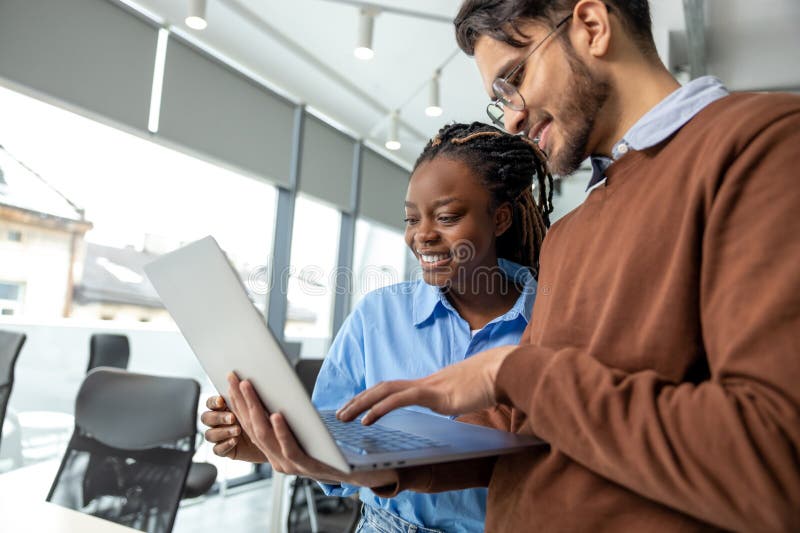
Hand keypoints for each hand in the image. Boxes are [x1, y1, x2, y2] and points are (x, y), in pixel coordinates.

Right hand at [200, 395, 266, 462]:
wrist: (271, 441)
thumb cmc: (264, 420)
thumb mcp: (257, 408)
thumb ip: (247, 398)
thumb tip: (245, 383)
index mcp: (224, 409)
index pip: (211, 403)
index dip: (213, 402)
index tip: (222, 401)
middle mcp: (219, 422)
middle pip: (206, 418)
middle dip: (218, 417)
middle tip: (232, 418)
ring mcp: (220, 437)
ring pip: (209, 434)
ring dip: (222, 432)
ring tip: (238, 430)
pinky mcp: (224, 450)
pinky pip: (217, 449)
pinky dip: (225, 445)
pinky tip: (235, 441)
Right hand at [227, 373, 398, 488]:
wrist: (362, 473)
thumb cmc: (333, 448)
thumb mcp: (308, 429)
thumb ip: (291, 415)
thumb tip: (277, 386)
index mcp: (276, 451)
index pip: (250, 425)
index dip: (238, 403)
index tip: (230, 379)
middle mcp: (279, 460)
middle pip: (253, 428)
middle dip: (242, 401)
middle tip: (234, 377)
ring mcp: (292, 466)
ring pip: (266, 438)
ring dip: (256, 411)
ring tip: (250, 388)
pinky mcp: (310, 468)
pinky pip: (291, 450)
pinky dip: (281, 432)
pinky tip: (277, 415)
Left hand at [337, 345, 515, 424]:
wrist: (507, 370)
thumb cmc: (493, 384)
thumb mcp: (468, 398)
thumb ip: (456, 403)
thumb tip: (453, 410)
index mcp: (431, 385)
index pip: (395, 389)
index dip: (374, 397)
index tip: (358, 407)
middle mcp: (426, 383)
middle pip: (383, 387)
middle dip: (359, 400)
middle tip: (339, 413)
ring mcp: (430, 386)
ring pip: (385, 391)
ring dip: (361, 403)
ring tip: (344, 416)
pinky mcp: (436, 394)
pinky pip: (402, 400)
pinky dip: (381, 408)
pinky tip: (367, 420)